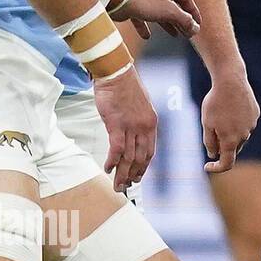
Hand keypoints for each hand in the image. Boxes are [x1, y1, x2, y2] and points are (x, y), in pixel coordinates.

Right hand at [93, 66, 157, 191]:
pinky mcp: (116, 124)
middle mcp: (144, 128)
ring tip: (117, 185)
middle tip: (126, 186)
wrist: (117, 75)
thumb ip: (138, 124)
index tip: (137, 176)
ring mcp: (131, 127)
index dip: (143, 167)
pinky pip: (117, 148)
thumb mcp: (140, 108)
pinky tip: (108, 170)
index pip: (150, 152)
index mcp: (151, 124)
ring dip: (122, 173)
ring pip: (128, 156)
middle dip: (133, 175)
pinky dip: (113, 161)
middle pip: (140, 158)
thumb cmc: (126, 89)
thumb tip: (132, 138)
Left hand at [113, 0, 200, 39]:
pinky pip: (141, 19)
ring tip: (175, 35)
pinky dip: (145, 27)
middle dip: (182, 21)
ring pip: (159, 13)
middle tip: (188, 33)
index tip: (198, 24)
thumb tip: (196, 29)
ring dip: (168, 25)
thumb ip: (185, 20)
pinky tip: (147, 36)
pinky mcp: (132, 7)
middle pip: (174, 7)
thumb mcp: (170, 11)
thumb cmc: (145, 1)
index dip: (193, 12)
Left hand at [200, 71, 258, 172]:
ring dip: (231, 133)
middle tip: (212, 133)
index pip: (227, 163)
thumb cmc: (215, 102)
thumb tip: (213, 154)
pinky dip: (238, 122)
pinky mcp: (255, 114)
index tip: (207, 166)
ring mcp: (252, 124)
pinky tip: (231, 108)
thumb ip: (210, 142)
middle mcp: (244, 135)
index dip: (216, 168)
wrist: (231, 82)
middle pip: (233, 148)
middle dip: (223, 146)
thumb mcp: (206, 123)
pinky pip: (246, 123)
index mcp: (230, 140)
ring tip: (221, 116)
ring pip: (241, 135)